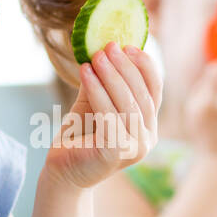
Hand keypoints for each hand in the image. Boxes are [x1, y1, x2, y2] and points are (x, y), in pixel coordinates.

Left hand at [43, 41, 161, 188]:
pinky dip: (98, 91)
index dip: (145, 66)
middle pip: (142, 95)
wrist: (61, 171)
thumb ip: (103, 81)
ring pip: (128, 104)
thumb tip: (104, 49)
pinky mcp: (117, 153)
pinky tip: (86, 73)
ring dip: (112, 76)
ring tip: (96, 56)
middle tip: (109, 46)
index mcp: (147, 125)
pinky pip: (109, 115)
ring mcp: (135, 148)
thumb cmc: (79, 136)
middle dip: (126, 67)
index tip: (129, 46)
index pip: (154, 91)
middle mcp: (148, 138)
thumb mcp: (93, 102)